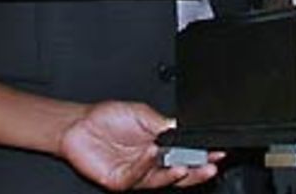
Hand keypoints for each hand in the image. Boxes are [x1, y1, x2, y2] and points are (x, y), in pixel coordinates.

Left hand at [59, 101, 220, 189]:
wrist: (79, 124)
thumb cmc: (107, 117)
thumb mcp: (141, 113)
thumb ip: (163, 123)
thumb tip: (184, 127)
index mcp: (159, 147)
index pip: (185, 154)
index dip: (202, 155)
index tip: (216, 151)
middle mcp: (150, 163)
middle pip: (178, 172)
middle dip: (197, 170)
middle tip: (210, 166)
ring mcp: (136, 173)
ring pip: (160, 179)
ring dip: (174, 172)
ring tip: (185, 164)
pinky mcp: (120, 181)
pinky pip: (137, 176)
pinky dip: (146, 165)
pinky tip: (152, 153)